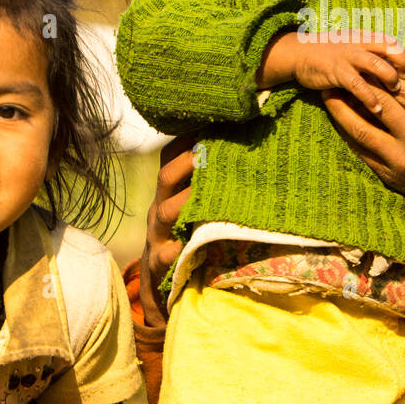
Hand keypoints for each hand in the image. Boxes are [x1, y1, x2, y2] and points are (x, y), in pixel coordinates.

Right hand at [142, 134, 195, 325]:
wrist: (162, 279)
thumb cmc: (187, 234)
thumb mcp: (193, 206)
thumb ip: (210, 183)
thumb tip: (246, 148)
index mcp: (168, 191)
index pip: (170, 156)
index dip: (186, 140)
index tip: (210, 124)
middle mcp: (159, 208)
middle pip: (165, 177)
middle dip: (186, 163)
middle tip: (210, 152)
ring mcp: (157, 235)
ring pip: (165, 213)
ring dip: (185, 201)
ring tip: (203, 193)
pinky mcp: (160, 263)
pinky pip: (164, 254)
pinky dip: (174, 250)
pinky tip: (184, 246)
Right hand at [259, 31, 404, 114]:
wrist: (298, 53)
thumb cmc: (328, 54)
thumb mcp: (351, 49)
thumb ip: (369, 55)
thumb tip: (391, 70)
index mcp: (365, 38)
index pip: (393, 43)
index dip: (403, 59)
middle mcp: (360, 44)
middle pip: (391, 48)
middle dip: (402, 67)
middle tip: (403, 86)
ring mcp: (348, 57)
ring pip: (378, 65)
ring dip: (390, 81)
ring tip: (394, 96)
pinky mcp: (337, 71)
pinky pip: (358, 84)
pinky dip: (370, 97)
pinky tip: (377, 109)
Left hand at [322, 50, 404, 227]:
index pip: (401, 88)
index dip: (383, 71)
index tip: (369, 59)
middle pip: (377, 104)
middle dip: (357, 84)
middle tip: (341, 69)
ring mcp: (399, 160)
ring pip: (361, 129)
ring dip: (340, 109)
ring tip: (327, 92)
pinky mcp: (390, 176)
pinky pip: (362, 151)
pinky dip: (348, 133)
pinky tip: (338, 119)